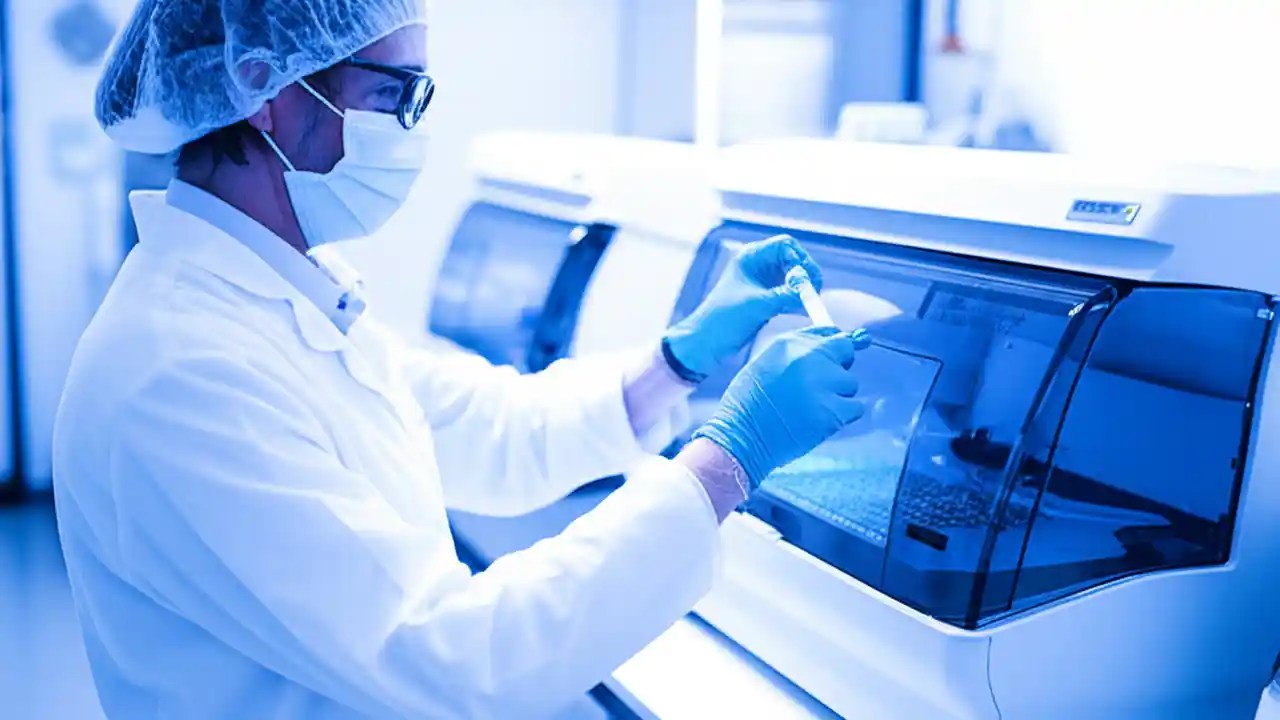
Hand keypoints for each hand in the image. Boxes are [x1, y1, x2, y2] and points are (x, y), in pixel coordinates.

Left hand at [664, 235, 822, 379]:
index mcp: (750, 257)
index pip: (786, 245)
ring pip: (793, 278)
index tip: (806, 280)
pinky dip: (797, 300)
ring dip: (802, 288)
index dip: (800, 259)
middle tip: (813, 293)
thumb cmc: (722, 319)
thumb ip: (786, 295)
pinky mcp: (765, 300)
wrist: (704, 344)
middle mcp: (757, 266)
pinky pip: (788, 293)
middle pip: (793, 260)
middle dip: (805, 274)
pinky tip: (801, 310)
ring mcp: (762, 283)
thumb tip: (810, 292)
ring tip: (807, 303)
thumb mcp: (758, 305)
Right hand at [692, 327, 870, 489]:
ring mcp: (822, 384)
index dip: (833, 348)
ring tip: (813, 407)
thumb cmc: (748, 405)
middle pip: (846, 351)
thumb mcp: (764, 363)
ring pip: (850, 383)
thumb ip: (796, 353)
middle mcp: (809, 357)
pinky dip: (843, 416)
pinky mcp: (832, 411)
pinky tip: (821, 421)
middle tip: (821, 386)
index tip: (833, 359)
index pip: (829, 333)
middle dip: (839, 367)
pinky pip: (855, 408)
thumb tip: (827, 349)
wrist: (741, 438)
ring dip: (838, 395)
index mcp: (790, 343)